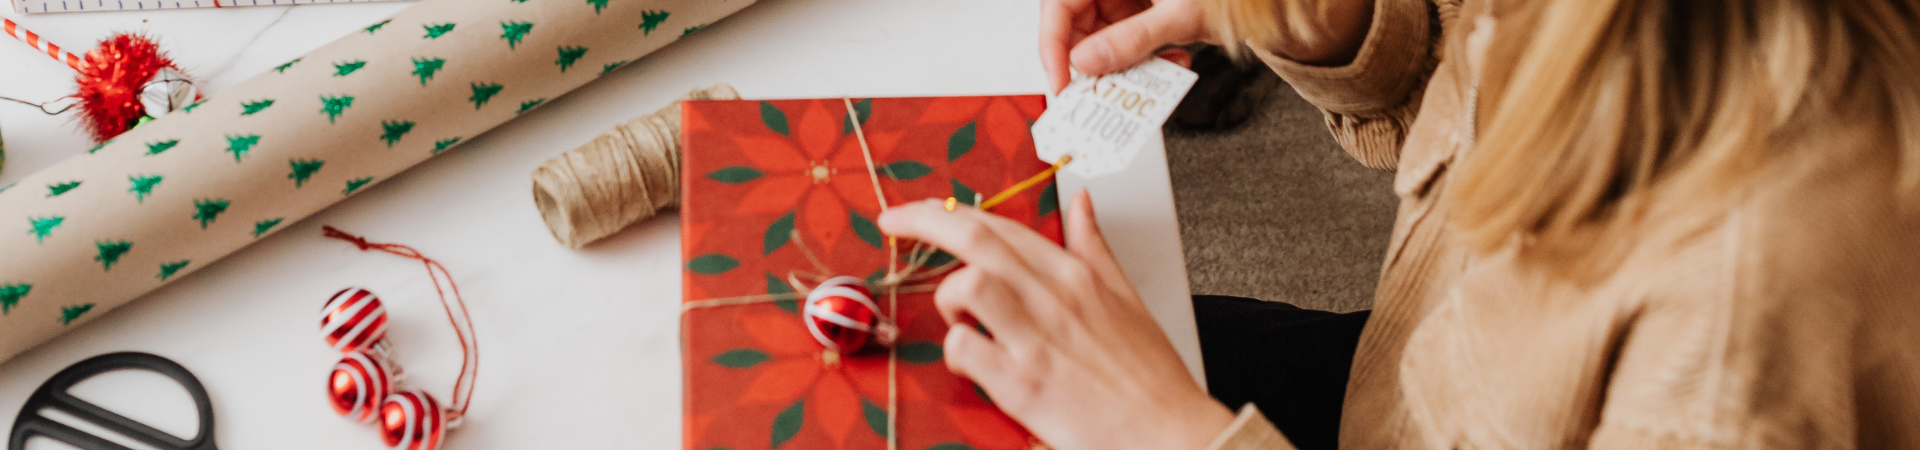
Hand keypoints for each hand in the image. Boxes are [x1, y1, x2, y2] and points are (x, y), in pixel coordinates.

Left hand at [878, 191, 1235, 449]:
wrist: (1172, 432)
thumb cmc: (1150, 375)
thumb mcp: (1128, 298)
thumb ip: (1096, 248)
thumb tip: (1081, 204)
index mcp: (1076, 275)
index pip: (1002, 225)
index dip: (949, 211)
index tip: (917, 212)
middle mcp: (1054, 298)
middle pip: (975, 239)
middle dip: (923, 222)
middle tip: (893, 224)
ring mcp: (1036, 340)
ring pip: (968, 284)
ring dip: (948, 297)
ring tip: (960, 319)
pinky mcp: (1024, 385)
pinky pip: (966, 348)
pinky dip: (956, 353)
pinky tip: (971, 366)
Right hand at [1040, 0, 1210, 92]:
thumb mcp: (1180, 13)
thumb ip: (1132, 39)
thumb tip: (1087, 63)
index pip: (1058, 4)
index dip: (1052, 44)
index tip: (1062, 81)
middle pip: (1076, 22)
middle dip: (1091, 60)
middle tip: (1099, 92)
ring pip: (1103, 35)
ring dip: (1123, 64)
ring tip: (1146, 77)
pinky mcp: (1146, 7)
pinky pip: (1129, 37)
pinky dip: (1145, 57)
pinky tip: (1168, 59)